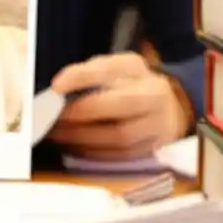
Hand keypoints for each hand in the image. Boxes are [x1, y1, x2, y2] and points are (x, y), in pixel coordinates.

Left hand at [46, 52, 190, 160]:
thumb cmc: (126, 85)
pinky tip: (76, 147)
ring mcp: (159, 122)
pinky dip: (94, 152)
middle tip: (54, 118)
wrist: (169, 106)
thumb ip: (87, 75)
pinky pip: (122, 155)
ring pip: (121, 135)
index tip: (56, 86)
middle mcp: (153, 93)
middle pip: (119, 104)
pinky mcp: (155, 147)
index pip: (108, 69)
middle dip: (81, 113)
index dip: (81, 77)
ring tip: (59, 134)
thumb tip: (58, 91)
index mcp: (135, 67)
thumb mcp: (110, 70)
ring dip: (84, 137)